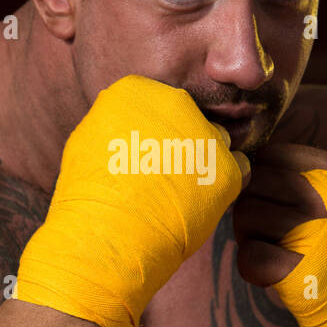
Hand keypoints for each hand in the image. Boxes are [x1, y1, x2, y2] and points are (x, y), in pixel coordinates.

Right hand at [16, 75, 250, 326]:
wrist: (106, 237)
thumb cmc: (89, 197)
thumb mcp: (88, 141)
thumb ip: (115, 121)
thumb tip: (129, 124)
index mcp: (136, 89)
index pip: (161, 103)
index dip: (155, 133)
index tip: (144, 157)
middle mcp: (174, 101)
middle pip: (191, 118)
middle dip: (183, 144)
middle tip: (165, 178)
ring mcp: (204, 134)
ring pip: (218, 141)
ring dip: (206, 162)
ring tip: (180, 193)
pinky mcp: (226, 167)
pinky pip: (239, 169)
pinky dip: (223, 185)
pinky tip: (197, 204)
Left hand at [231, 142, 326, 287]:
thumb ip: (302, 175)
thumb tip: (243, 168)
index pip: (271, 156)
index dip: (261, 177)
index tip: (271, 197)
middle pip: (253, 184)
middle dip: (251, 204)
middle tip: (267, 227)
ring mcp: (313, 233)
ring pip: (244, 216)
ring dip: (249, 234)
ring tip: (274, 248)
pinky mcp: (296, 271)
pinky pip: (249, 255)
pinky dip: (252, 265)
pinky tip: (271, 271)